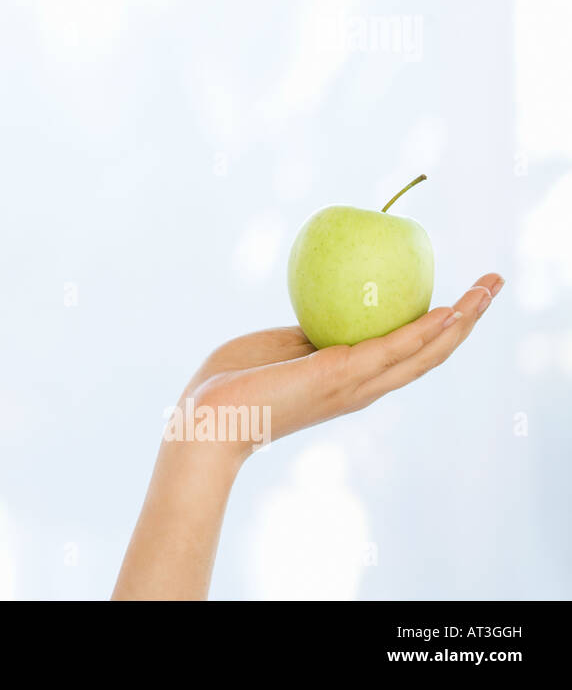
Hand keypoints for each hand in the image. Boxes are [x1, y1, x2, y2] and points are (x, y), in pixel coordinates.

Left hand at [169, 273, 503, 464]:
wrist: (207, 417)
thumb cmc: (232, 383)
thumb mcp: (279, 347)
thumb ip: (308, 334)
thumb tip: (325, 309)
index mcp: (348, 379)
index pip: (405, 353)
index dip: (436, 328)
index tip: (457, 298)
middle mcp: (362, 386)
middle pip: (430, 353)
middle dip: (467, 318)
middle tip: (493, 283)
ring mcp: (355, 384)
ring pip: (425, 352)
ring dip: (462, 319)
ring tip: (489, 287)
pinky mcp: (341, 376)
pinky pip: (393, 348)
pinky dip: (425, 329)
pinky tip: (450, 308)